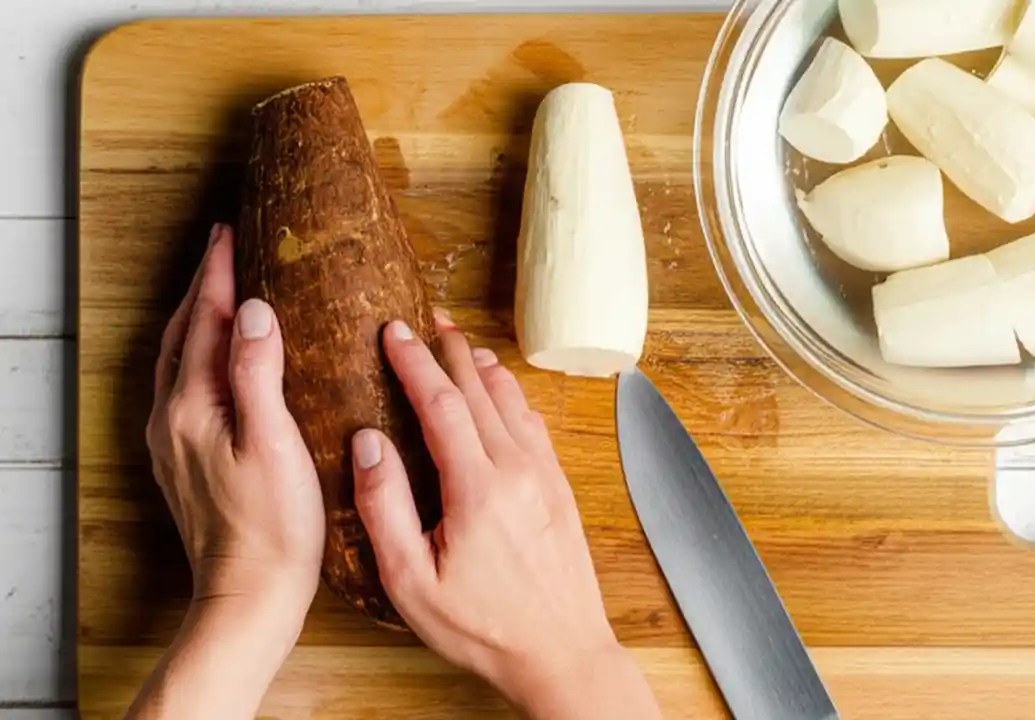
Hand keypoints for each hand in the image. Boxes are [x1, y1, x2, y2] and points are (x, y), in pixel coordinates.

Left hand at [131, 223, 324, 718]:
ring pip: (179, 360)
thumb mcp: (274, 442)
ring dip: (197, 319)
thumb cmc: (275, 525)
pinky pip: (185, 386)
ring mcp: (173, 441)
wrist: (250, 593)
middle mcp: (172, 418)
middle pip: (183, 334)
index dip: (218, 273)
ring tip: (221, 292)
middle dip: (202, 287)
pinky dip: (200, 354)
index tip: (231, 232)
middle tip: (225, 248)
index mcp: (192, 407)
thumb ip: (257, 372)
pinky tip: (220, 360)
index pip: (204, 320)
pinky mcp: (185, 460)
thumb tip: (251, 308)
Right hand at [352, 316, 661, 719]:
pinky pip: (535, 424)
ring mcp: (545, 477)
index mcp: (478, 489)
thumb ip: (384, 508)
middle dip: (448, 349)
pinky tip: (503, 393)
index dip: (415, 361)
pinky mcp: (560, 489)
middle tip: (425, 319)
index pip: (442, 404)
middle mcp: (518, 471)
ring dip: (483, 366)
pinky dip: (513, 396)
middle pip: (481, 389)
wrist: (561, 652)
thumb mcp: (411, 582)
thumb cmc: (482, 628)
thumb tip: (368, 443)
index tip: (393, 331)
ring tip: (460, 342)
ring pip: (513, 401)